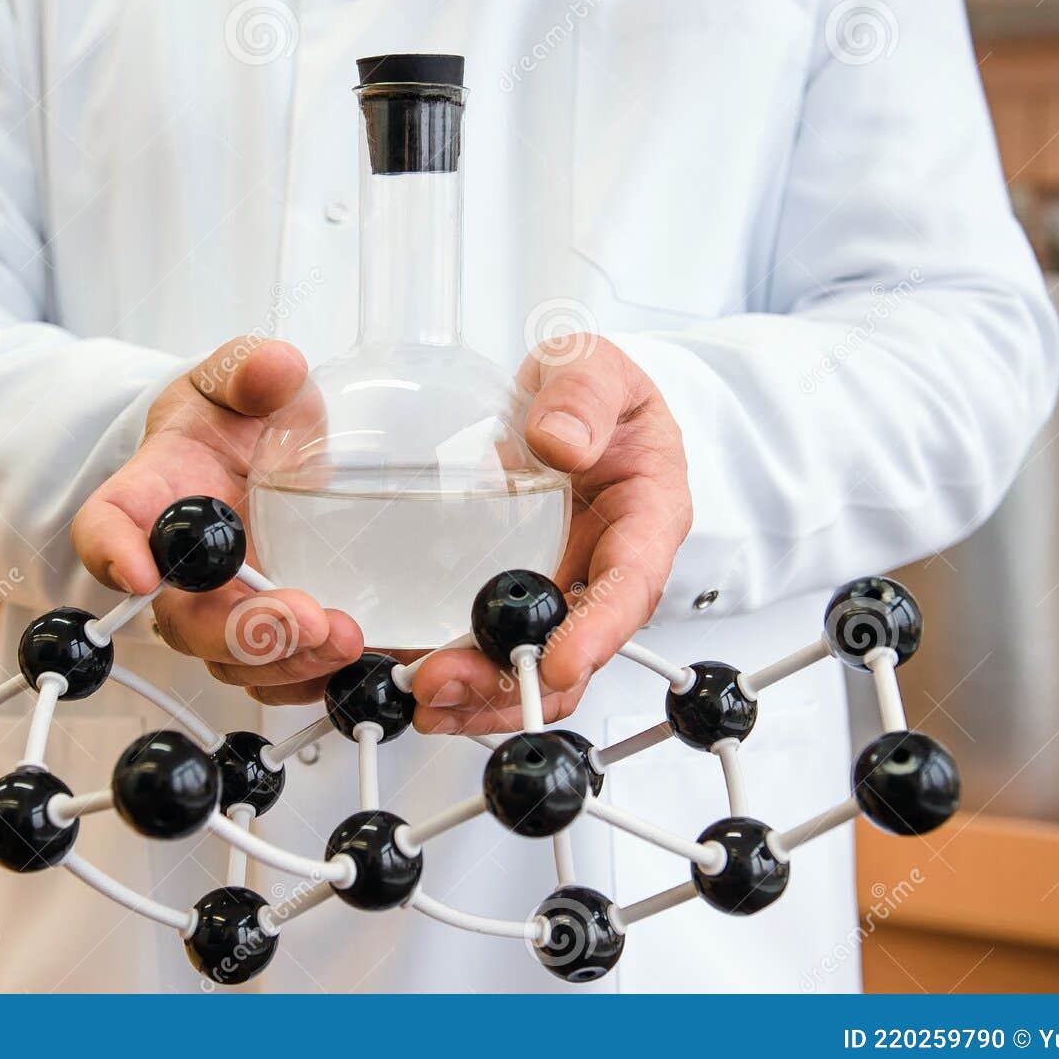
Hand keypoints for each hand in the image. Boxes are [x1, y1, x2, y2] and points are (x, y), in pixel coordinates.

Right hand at [71, 338, 363, 703]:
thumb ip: (250, 370)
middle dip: (240, 633)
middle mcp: (177, 568)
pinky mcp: (267, 633)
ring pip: (231, 662)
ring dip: (285, 664)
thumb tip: (275, 367)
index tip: (141, 572)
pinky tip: (360, 664)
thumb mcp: (236, 379)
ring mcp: (221, 608)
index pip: (106, 527)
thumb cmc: (230, 419)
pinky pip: (278, 676)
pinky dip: (316, 681)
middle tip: (303, 619)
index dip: (112, 554)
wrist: (256, 454)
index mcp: (149, 496)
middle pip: (182, 621)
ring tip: (343, 640)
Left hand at [408, 335, 690, 733]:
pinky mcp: (520, 594)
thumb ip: (583, 393)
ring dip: (481, 690)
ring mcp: (563, 585)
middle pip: (577, 649)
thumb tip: (559, 441)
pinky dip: (458, 667)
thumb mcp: (595, 365)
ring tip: (422, 693)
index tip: (559, 664)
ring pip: (535, 662)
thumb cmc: (596, 390)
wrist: (572, 399)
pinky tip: (412, 672)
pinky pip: (496, 644)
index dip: (598, 633)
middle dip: (516, 681)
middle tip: (448, 684)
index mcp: (647, 516)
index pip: (631, 585)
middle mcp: (607, 567)